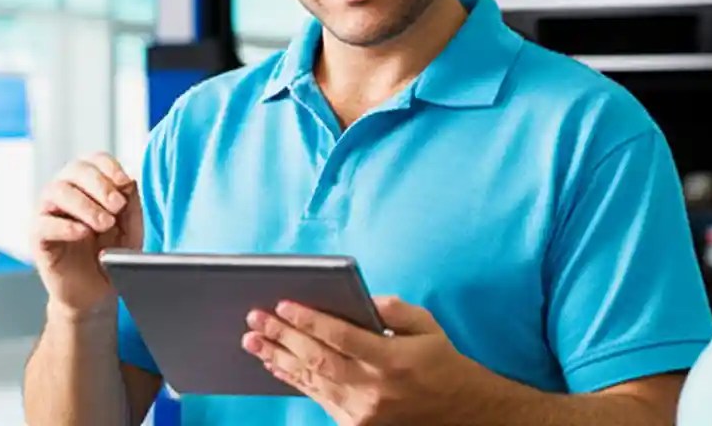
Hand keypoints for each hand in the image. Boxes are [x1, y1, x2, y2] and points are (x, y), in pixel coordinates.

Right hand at [32, 152, 143, 318]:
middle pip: (75, 170)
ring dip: (85, 204)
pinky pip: (44, 224)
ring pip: (57, 191)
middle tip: (118, 205)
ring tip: (105, 224)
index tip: (125, 181)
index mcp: (88, 185)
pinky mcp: (38, 238)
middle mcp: (65, 192)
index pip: (93, 160)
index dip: (109, 167)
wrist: (95, 294)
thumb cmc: (112, 256)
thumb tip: (130, 181)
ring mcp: (49, 213)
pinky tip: (83, 233)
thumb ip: (131, 205)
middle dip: (99, 184)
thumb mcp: (131, 230)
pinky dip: (65, 226)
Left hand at [241, 297, 474, 424]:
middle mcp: (374, 387)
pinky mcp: (354, 424)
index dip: (309, 321)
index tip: (283, 305)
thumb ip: (393, 309)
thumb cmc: (439, 362)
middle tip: (255, 318)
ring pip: (311, 380)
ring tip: (252, 340)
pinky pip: (317, 397)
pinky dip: (293, 379)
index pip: (341, 336)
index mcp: (392, 358)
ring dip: (278, 358)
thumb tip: (359, 299)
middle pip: (318, 359)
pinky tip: (274, 363)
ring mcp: (362, 411)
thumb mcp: (426, 325)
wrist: (459, 412)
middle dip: (282, 336)